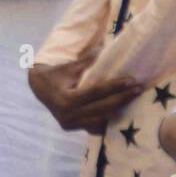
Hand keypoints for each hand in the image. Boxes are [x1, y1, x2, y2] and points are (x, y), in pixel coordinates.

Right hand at [27, 56, 142, 134]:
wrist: (37, 88)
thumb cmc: (54, 74)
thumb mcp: (69, 67)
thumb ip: (87, 61)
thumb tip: (107, 48)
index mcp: (65, 99)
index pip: (95, 92)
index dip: (114, 86)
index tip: (131, 81)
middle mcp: (68, 115)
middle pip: (102, 107)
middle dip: (122, 98)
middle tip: (138, 89)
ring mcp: (70, 124)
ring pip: (101, 119)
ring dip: (117, 110)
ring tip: (131, 99)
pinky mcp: (72, 128)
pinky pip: (94, 126)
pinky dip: (106, 120)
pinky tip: (119, 112)